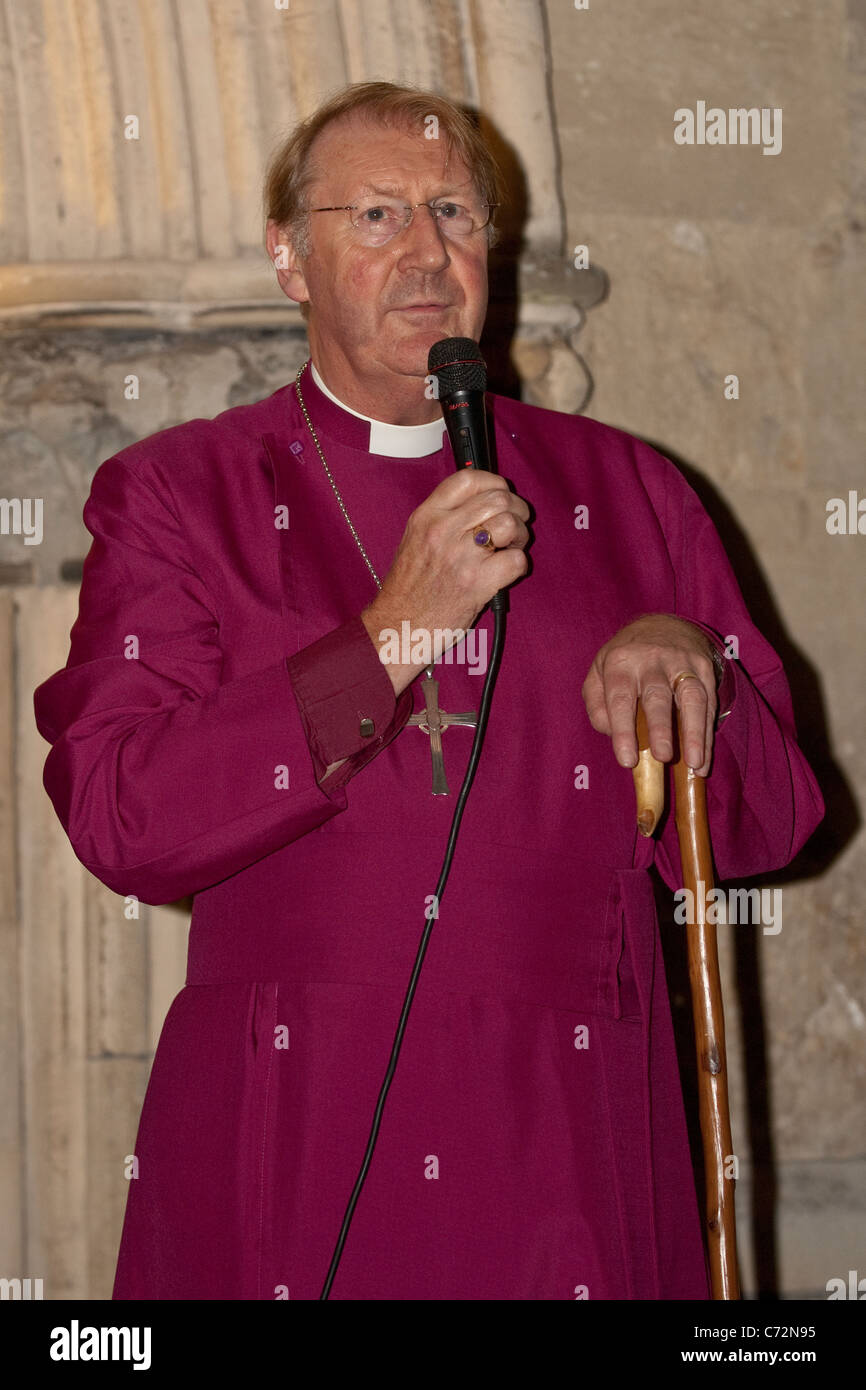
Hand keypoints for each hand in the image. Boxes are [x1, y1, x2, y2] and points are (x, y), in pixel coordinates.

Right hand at [362, 469, 529, 693]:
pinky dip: (519, 564)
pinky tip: (507, 571)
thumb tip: (480, 502)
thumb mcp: (414, 539)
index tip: (502, 493)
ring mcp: (461, 556)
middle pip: (498, 499)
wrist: (398, 625)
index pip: (468, 479)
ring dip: (520, 535)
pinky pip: (517, 559)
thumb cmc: (408, 587)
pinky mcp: (477, 583)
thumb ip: (443, 518)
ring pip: (510, 524)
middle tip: (515, 526)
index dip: (494, 481)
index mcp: (426, 516)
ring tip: (511, 548)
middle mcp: (443, 530)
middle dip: (516, 510)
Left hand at [582, 614, 718, 775]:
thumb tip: (612, 733)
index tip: (627, 761)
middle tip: (662, 757)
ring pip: (691, 697)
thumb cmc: (625, 659)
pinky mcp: (704, 668)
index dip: (623, 731)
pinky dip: (707, 735)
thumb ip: (597, 705)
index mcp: (621, 662)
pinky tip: (703, 762)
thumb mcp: (599, 672)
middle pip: (658, 695)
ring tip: (695, 764)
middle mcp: (652, 659)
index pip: (621, 698)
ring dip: (694, 733)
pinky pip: (709, 703)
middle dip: (661, 728)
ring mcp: (682, 662)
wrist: (662, 624)